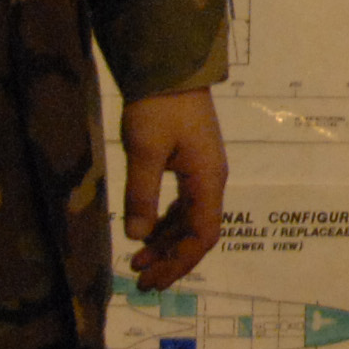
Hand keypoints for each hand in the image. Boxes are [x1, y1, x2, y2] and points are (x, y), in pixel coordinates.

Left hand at [118, 87, 228, 289]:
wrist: (170, 68)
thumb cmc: (160, 108)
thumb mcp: (144, 152)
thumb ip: (142, 195)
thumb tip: (137, 237)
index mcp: (207, 181)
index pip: (202, 235)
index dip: (179, 261)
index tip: (153, 279)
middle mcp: (211, 181)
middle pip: (197, 232)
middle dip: (171, 259)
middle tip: (140, 280)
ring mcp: (202, 172)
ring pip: (189, 220)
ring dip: (166, 243)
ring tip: (138, 261)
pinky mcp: (191, 163)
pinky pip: (182, 204)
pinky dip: (165, 223)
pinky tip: (147, 232)